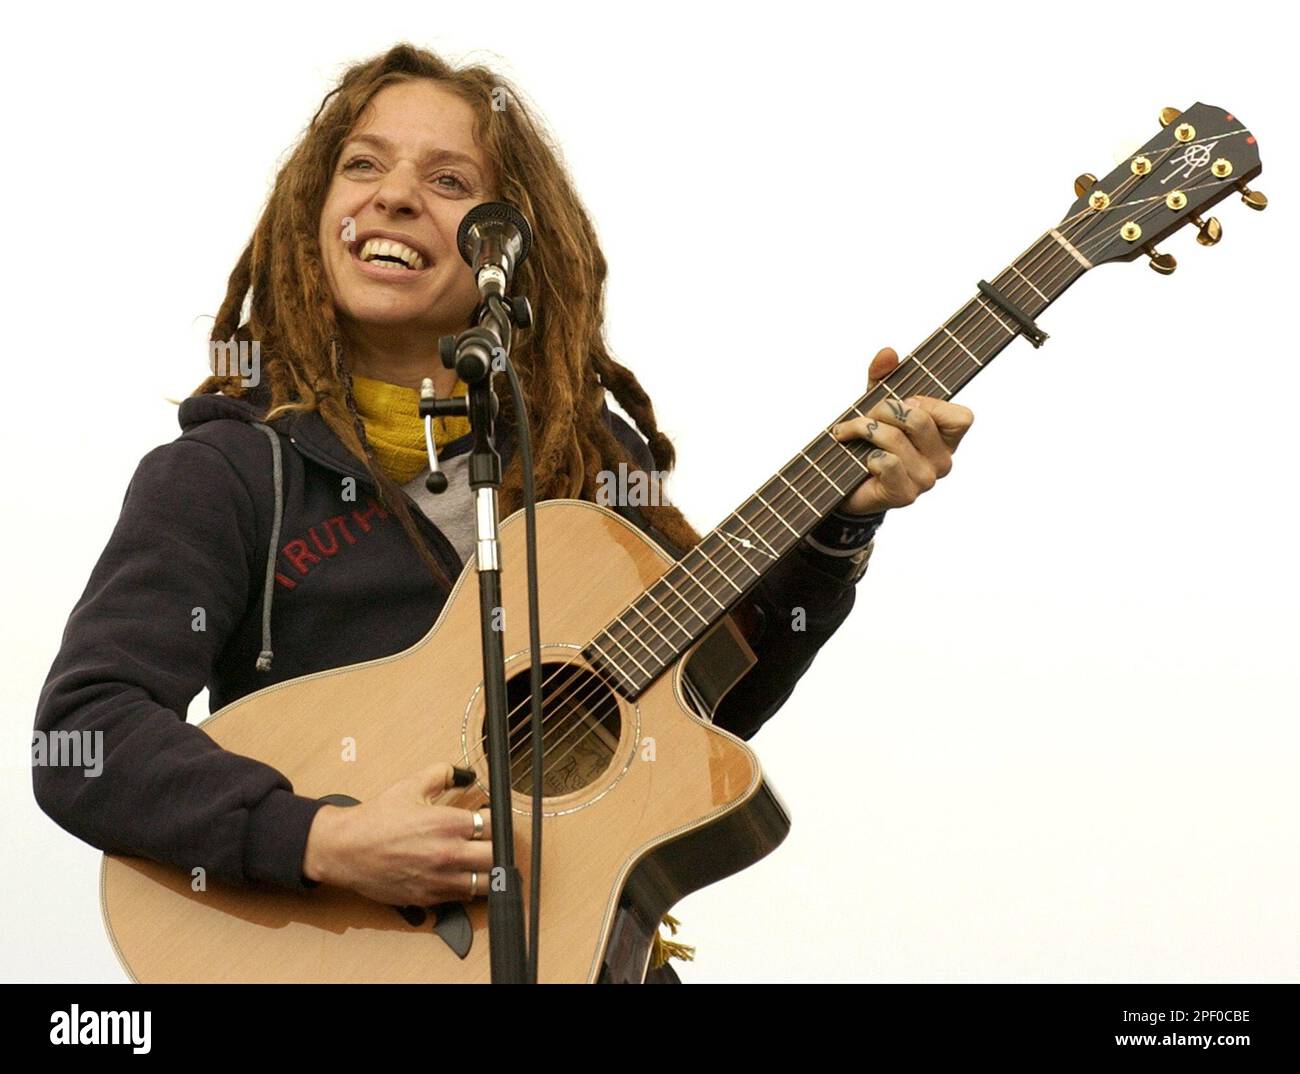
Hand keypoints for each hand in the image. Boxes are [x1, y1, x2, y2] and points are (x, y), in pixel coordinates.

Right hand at [302, 761, 493, 906]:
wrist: (345, 849)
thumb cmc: (376, 819)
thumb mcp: (410, 785)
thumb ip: (443, 773)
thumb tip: (465, 773)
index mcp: (448, 824)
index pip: (495, 826)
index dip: (497, 821)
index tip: (490, 819)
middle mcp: (448, 854)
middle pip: (497, 858)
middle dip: (498, 847)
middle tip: (490, 842)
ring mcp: (440, 879)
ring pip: (485, 884)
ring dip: (487, 872)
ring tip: (481, 862)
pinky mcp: (428, 898)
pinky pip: (462, 896)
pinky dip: (467, 886)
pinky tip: (460, 874)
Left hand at [830, 347, 973, 514]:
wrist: (843, 485)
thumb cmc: (867, 443)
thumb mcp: (875, 403)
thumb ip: (883, 377)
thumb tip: (888, 352)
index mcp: (947, 439)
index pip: (963, 417)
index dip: (930, 403)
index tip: (904, 402)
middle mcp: (942, 462)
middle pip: (920, 420)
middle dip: (884, 409)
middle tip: (866, 415)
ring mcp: (925, 481)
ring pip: (896, 439)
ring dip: (863, 429)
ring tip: (847, 431)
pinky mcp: (904, 495)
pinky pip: (886, 462)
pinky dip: (866, 455)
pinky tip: (859, 460)